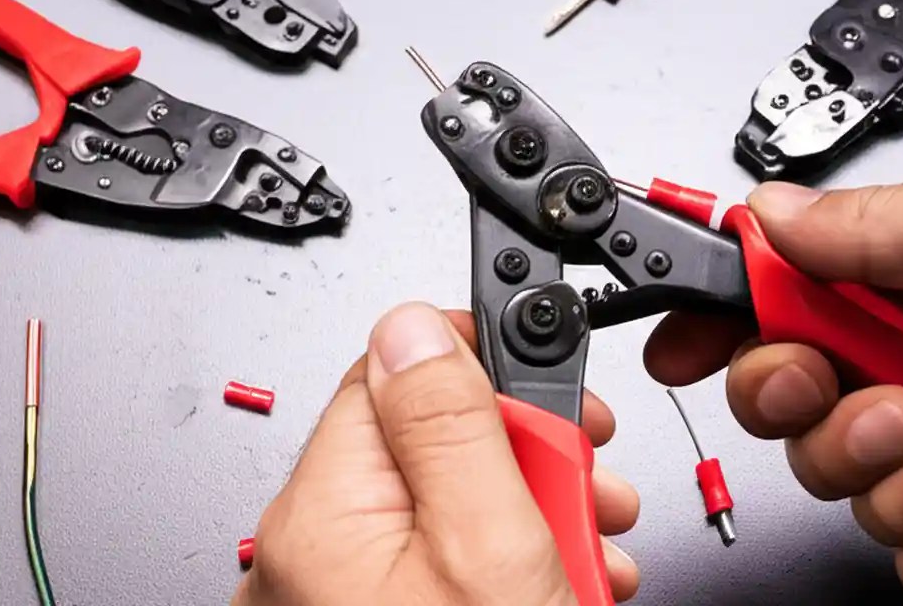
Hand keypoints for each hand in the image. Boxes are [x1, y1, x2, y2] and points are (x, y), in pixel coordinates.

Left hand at [233, 303, 639, 605]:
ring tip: (590, 557)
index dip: (484, 364)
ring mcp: (339, 598)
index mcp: (325, 515)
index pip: (393, 373)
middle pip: (429, 443)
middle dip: (527, 455)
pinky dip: (505, 566)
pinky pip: (438, 565)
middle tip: (588, 493)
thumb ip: (454, 426)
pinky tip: (557, 590)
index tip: (554, 385)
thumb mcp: (494, 550)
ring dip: (532, 516)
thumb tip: (417, 324)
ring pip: (447, 507)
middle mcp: (312, 553)